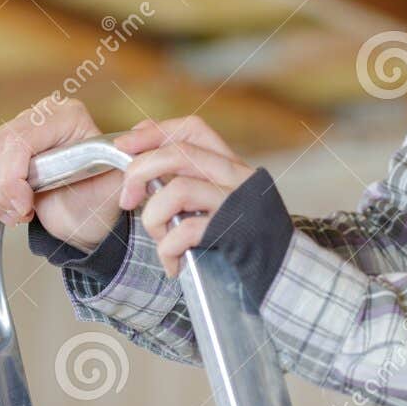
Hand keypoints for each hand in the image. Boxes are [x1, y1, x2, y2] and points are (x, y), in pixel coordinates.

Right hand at [0, 95, 121, 252]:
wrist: (85, 214)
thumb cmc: (101, 198)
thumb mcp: (116, 184)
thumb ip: (127, 161)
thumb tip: (141, 133)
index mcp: (68, 115)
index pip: (20, 140)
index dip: (12, 178)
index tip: (24, 207)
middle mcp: (40, 113)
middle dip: (0, 191)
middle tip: (20, 214)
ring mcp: (17, 127)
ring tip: (16, 213)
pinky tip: (3, 208)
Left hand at [114, 116, 254, 278]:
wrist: (282, 275)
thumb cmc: (241, 238)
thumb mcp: (216, 199)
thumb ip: (187, 175)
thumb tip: (142, 142)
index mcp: (230, 165)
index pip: (192, 129)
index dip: (155, 132)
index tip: (124, 144)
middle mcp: (237, 177)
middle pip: (179, 153)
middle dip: (139, 171)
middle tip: (126, 199)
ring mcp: (237, 203)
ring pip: (178, 190)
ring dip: (153, 217)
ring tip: (158, 238)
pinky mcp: (235, 231)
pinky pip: (186, 231)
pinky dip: (168, 249)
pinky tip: (172, 265)